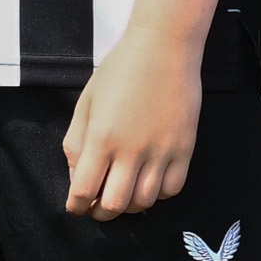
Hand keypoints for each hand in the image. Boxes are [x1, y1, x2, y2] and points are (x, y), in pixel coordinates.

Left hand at [60, 39, 202, 218]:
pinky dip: (158, 194)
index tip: (76, 206)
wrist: (164, 48)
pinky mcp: (185, 149)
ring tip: (122, 193)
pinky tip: (148, 182)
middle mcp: (132, 150)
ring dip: (129, 205)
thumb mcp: (87, 102)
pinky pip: (172, 189)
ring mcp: (162, 151)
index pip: (84, 189)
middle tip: (97, 206)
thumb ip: (76, 141)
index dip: (77, 205)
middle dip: (101, 212)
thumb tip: (76, 175)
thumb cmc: (120, 70)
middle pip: (115, 205)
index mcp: (102, 137)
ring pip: (145, 201)